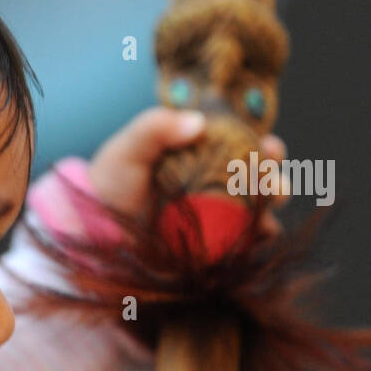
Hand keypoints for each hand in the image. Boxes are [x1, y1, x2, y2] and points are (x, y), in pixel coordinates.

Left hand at [88, 107, 288, 237]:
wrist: (94, 229)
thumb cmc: (111, 182)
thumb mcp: (129, 148)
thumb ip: (157, 127)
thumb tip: (198, 123)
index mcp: (203, 156)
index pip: (245, 148)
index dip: (266, 148)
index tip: (272, 148)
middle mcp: (215, 185)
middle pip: (260, 180)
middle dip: (276, 180)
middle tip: (276, 184)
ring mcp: (215, 218)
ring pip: (257, 212)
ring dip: (271, 212)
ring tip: (270, 215)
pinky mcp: (211, 248)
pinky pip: (243, 244)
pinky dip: (256, 241)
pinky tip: (258, 239)